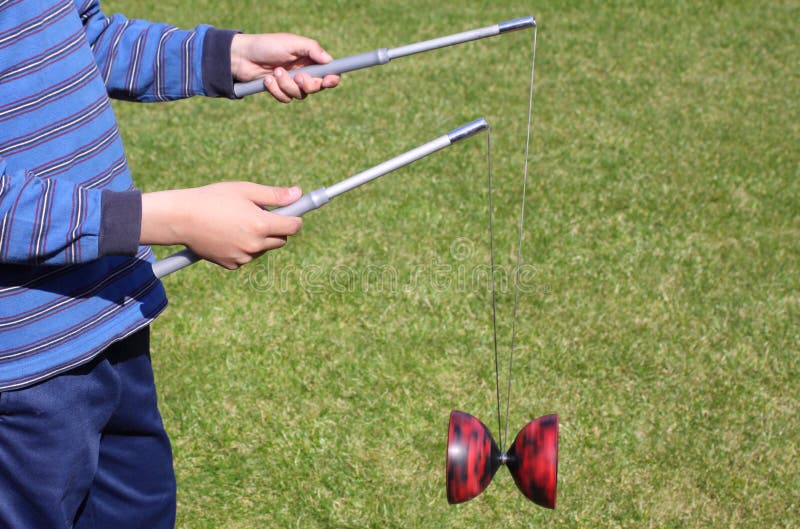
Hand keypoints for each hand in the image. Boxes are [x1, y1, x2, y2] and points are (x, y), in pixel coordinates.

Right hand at [141, 183, 302, 268]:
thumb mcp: (245, 190)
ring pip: (263, 249)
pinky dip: (244, 248)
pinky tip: (227, 235)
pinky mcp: (232, 264)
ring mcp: (243, 257)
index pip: (293, 227)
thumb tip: (298, 194)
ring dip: (260, 238)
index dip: (295, 218)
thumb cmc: (213, 199)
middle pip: (281, 240)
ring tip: (238, 222)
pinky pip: (247, 256)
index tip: (291, 212)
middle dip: (277, 228)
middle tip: (259, 214)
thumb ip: (274, 195)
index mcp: (260, 224)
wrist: (180, 218)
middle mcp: (254, 245)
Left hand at [231, 33, 339, 102]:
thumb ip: (312, 49)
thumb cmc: (267, 45)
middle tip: (298, 76)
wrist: (242, 56)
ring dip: (287, 85)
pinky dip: (276, 90)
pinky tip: (267, 80)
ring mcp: (292, 83)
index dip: (331, 79)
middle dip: (307, 84)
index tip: (327, 81)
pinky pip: (285, 99)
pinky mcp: (280, 91)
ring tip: (275, 72)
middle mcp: (304, 72)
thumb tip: (329, 60)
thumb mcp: (291, 42)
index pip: (328, 72)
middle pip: (316, 87)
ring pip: (300, 95)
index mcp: (310, 59)